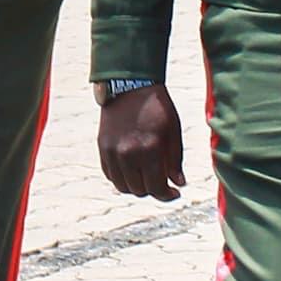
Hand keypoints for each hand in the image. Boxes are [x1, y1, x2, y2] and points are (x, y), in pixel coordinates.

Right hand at [99, 86, 184, 201]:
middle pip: (139, 190)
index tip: (175, 194)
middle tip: (162, 184)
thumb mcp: (173, 131)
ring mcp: (112, 152)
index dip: (167, 195)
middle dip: (153, 191)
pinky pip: (110, 175)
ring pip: (123, 186)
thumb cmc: (157, 107)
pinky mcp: (102, 147)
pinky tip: (132, 171)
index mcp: (150, 149)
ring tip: (147, 179)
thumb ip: (175, 160)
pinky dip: (122, 178)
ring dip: (136, 188)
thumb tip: (178, 184)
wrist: (130, 85)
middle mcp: (128, 154)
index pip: (156, 187)